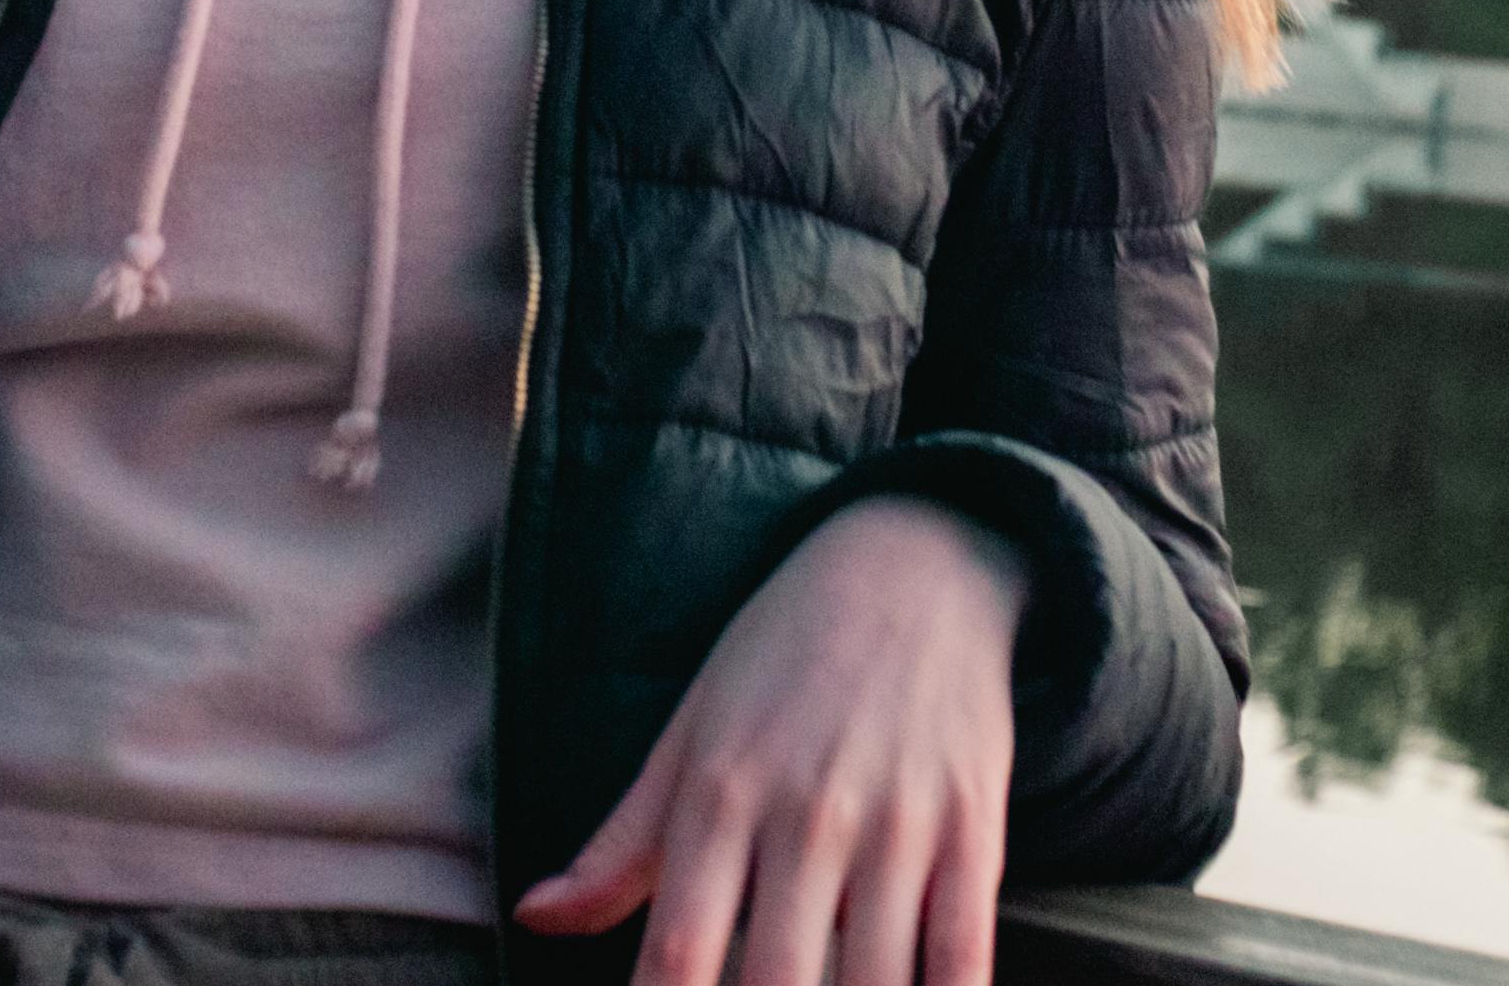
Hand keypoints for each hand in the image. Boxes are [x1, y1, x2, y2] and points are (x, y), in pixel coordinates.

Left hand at [514, 497, 1027, 985]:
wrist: (913, 564)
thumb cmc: (781, 655)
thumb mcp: (691, 731)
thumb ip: (620, 842)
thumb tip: (533, 918)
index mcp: (721, 791)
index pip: (678, 949)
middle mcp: (806, 813)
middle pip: (775, 983)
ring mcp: (897, 824)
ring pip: (872, 985)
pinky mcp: (974, 829)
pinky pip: (964, 959)